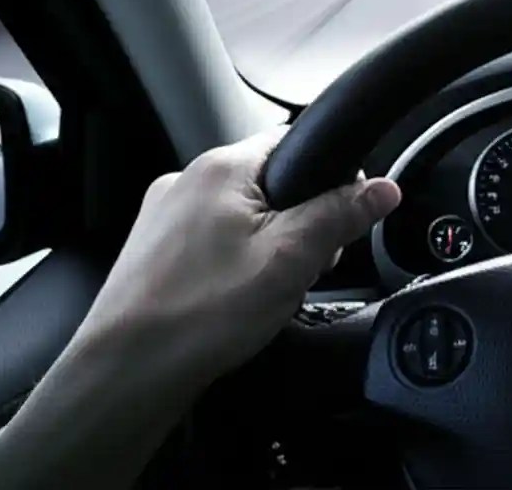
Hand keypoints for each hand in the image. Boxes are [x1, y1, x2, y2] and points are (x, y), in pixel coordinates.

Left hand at [78, 127, 401, 390]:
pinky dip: (232, 263)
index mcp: (222, 168)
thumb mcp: (291, 260)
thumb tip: (382, 188)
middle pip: (270, 182)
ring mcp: (165, 215)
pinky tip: (232, 298)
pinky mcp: (155, 248)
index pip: (295, 141)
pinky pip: (212, 240)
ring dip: (266, 245)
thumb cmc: (201, 315)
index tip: (341, 218)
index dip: (330, 178)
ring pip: (241, 215)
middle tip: (301, 267)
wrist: (128, 369)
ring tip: (262, 290)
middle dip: (298, 221)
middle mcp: (187, 179)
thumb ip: (340, 216)